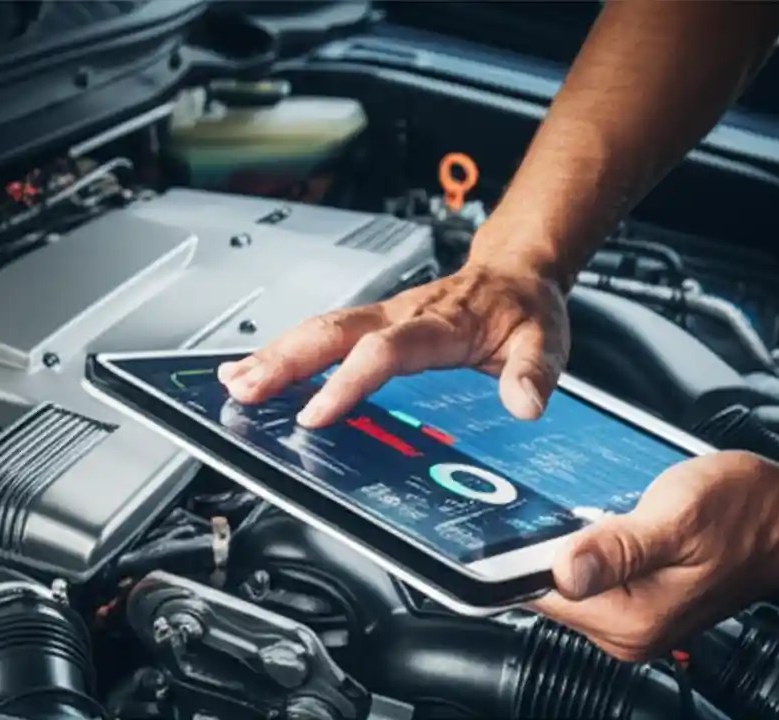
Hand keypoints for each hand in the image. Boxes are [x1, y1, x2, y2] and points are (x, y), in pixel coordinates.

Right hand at [217, 257, 569, 426]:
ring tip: (233, 383)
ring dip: (272, 356)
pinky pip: (318, 334)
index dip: (346, 383)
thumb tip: (525, 402)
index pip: (383, 353)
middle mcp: (397, 315)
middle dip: (284, 362)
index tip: (315, 414)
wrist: (514, 272)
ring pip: (316, 330)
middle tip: (246, 391)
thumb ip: (533, 371)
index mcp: (436, 324)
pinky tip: (252, 369)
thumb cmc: (521, 308)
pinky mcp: (368, 323)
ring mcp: (378, 317)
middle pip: (330, 333)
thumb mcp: (545, 340)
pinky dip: (280, 350)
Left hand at [532, 451, 778, 660]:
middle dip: (551, 547)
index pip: (539, 594)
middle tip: (582, 508)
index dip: (526, 554)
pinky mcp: (640, 601)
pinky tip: (613, 523)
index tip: (532, 520)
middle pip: (548, 588)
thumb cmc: (748, 513)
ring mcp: (634, 619)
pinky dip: (591, 547)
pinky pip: (591, 575)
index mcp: (631, 621)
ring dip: (573, 545)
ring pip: (567, 579)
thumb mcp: (678, 517)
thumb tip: (564, 570)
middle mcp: (628, 631)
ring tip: (604, 512)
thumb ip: (617, 548)